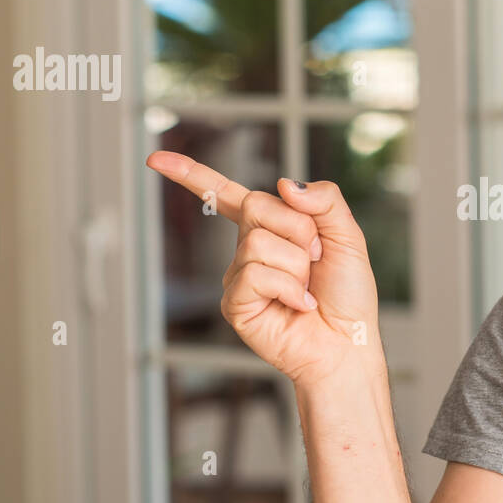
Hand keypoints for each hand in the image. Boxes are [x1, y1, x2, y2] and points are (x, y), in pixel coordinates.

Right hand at [146, 150, 382, 387]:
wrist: (348, 343)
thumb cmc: (347, 295)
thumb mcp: (347, 236)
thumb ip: (325, 200)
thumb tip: (283, 183)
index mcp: (272, 227)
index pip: (225, 194)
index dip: (191, 174)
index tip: (154, 159)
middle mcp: (249, 248)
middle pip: (255, 206)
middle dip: (299, 230)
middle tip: (317, 259)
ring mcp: (238, 276)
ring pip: (257, 242)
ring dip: (298, 265)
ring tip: (307, 288)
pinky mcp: (235, 303)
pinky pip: (255, 274)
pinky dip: (289, 288)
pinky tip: (301, 305)